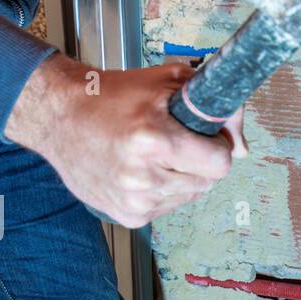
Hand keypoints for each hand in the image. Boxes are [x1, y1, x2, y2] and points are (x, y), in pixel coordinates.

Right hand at [6, 55, 244, 227]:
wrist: (58, 118)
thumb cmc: (110, 96)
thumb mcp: (166, 83)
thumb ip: (215, 105)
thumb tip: (242, 146)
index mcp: (153, 140)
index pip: (220, 164)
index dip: (218, 147)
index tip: (206, 137)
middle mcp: (142, 176)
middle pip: (208, 181)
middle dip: (200, 161)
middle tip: (174, 141)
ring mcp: (134, 200)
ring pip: (190, 196)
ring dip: (182, 177)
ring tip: (154, 155)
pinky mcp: (127, 216)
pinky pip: (168, 207)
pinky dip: (163, 191)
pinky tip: (141, 170)